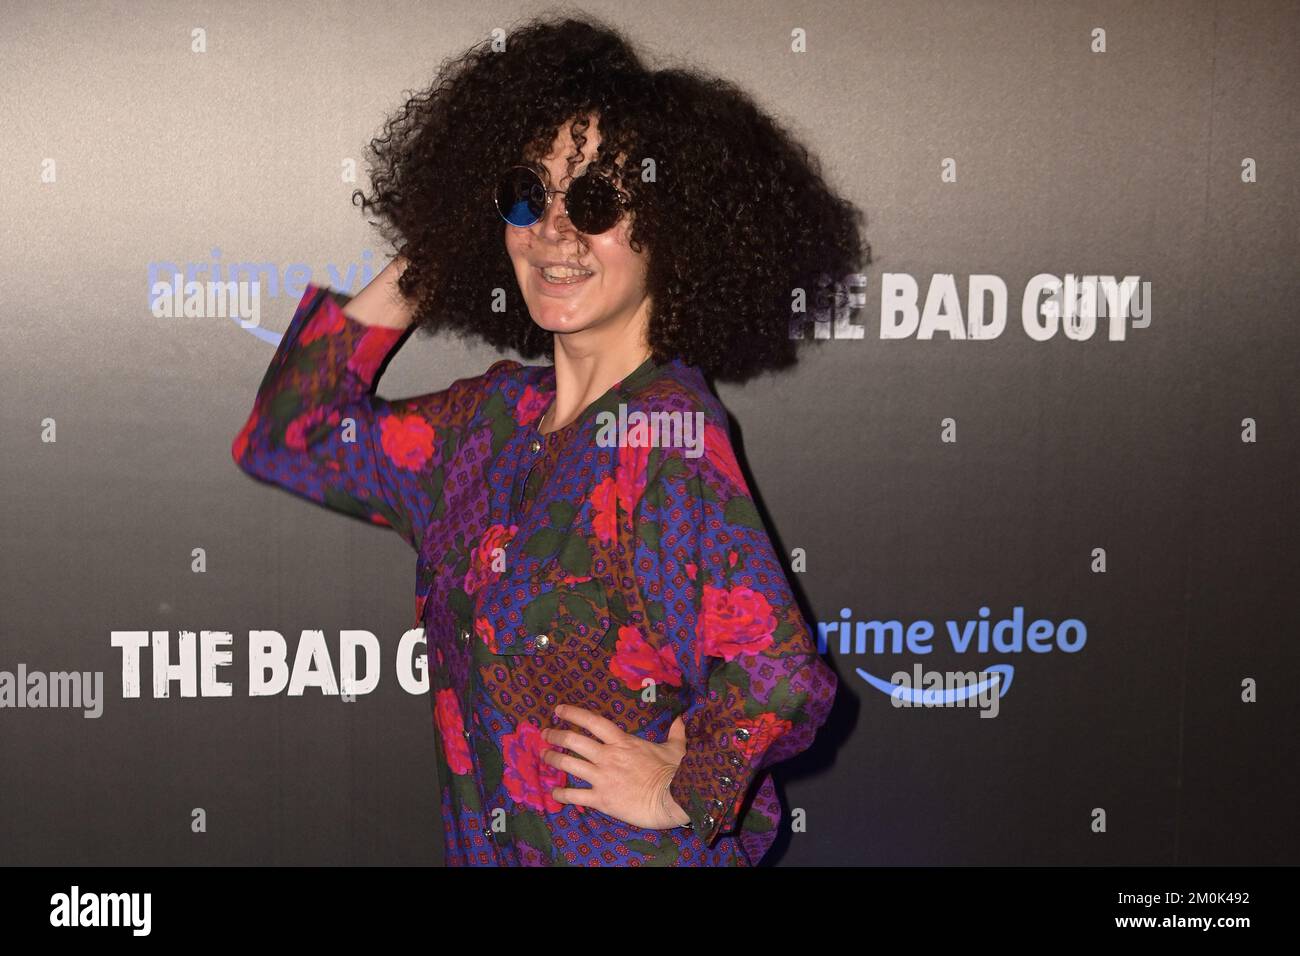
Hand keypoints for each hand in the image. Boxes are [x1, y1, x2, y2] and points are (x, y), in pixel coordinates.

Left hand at [542, 703, 691, 829]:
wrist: (673, 798)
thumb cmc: (675, 772)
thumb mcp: (676, 747)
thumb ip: (675, 732)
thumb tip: (682, 718)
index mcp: (623, 741)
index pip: (593, 722)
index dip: (573, 714)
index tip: (559, 710)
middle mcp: (608, 756)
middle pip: (574, 741)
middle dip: (556, 736)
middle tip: (544, 734)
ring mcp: (603, 778)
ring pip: (570, 764)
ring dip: (553, 759)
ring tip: (543, 756)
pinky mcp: (602, 799)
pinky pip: (576, 796)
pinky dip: (562, 793)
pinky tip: (554, 792)